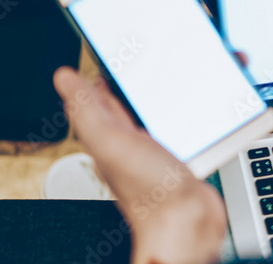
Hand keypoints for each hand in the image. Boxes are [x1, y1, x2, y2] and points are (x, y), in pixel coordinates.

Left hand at [54, 68, 226, 263]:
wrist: (189, 227)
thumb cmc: (149, 194)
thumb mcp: (114, 143)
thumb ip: (88, 110)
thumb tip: (64, 78)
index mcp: (110, 134)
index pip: (98, 95)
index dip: (103, 71)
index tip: (112, 45)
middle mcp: (133, 139)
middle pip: (134, 98)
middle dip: (145, 74)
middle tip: (156, 52)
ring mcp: (159, 147)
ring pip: (165, 108)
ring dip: (178, 89)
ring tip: (188, 69)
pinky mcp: (185, 153)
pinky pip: (189, 123)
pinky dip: (200, 109)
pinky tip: (209, 101)